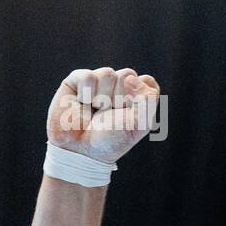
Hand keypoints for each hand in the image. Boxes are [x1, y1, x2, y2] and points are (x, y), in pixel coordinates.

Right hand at [45, 67, 160, 163]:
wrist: (81, 151)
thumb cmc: (112, 140)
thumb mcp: (139, 124)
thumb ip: (148, 101)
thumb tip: (130, 77)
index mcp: (137, 95)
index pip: (146, 81)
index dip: (139, 97)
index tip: (131, 113)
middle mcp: (118, 86)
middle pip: (127, 74)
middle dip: (120, 98)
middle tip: (110, 114)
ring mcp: (98, 82)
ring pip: (107, 73)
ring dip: (102, 98)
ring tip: (96, 110)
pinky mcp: (77, 81)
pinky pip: (87, 76)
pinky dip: (86, 93)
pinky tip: (82, 104)